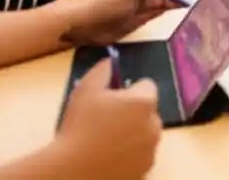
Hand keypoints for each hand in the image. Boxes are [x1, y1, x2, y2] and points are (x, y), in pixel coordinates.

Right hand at [55, 60, 161, 178]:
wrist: (73, 170)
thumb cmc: (80, 126)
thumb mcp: (86, 89)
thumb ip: (102, 70)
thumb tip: (110, 61)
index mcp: (144, 102)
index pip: (147, 86)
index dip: (130, 89)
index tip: (113, 98)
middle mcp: (155, 125)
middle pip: (148, 112)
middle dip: (133, 112)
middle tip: (107, 119)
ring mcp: (151, 150)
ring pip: (146, 135)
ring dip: (133, 134)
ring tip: (106, 140)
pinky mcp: (145, 170)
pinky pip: (140, 156)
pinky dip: (130, 155)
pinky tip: (110, 156)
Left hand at [60, 0, 177, 45]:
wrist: (80, 23)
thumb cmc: (104, 3)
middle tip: (187, 1)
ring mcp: (131, 13)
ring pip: (153, 8)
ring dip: (166, 7)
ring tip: (181, 5)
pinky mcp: (127, 26)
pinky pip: (146, 19)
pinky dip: (156, 17)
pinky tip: (165, 14)